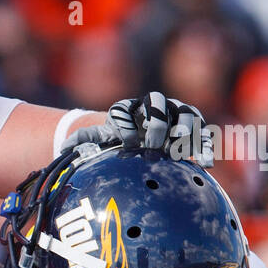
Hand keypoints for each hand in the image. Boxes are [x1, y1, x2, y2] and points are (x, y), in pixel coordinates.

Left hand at [63, 92, 213, 166]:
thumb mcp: (100, 139)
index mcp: (126, 109)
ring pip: (184, 114)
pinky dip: (205, 145)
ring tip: (181, 149)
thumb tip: (62, 148)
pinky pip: (203, 133)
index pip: (123, 111)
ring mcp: (175, 114)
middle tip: (151, 145)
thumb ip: (84, 141)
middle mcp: (153, 105)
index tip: (124, 143)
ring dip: (184, 129)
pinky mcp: (193, 127)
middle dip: (154, 122)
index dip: (124, 125)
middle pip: (157, 103)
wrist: (139, 137)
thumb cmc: (117, 139)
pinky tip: (205, 164)